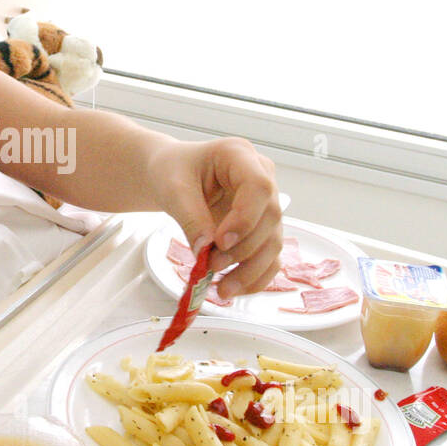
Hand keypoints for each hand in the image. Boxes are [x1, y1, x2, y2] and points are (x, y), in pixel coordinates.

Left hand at [149, 137, 283, 298]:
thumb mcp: (173, 189)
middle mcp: (261, 178)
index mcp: (240, 156)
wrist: (173, 178)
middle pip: (270, 218)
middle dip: (242, 249)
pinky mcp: (261, 229)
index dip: (246, 218)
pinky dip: (255, 277)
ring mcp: (264, 205)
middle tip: (211, 265)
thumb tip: (205, 249)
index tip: (221, 242)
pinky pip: (269, 257)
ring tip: (222, 289)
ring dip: (250, 271)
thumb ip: (190, 217)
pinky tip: (235, 289)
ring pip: (273, 243)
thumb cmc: (173, 172)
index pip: (258, 187)